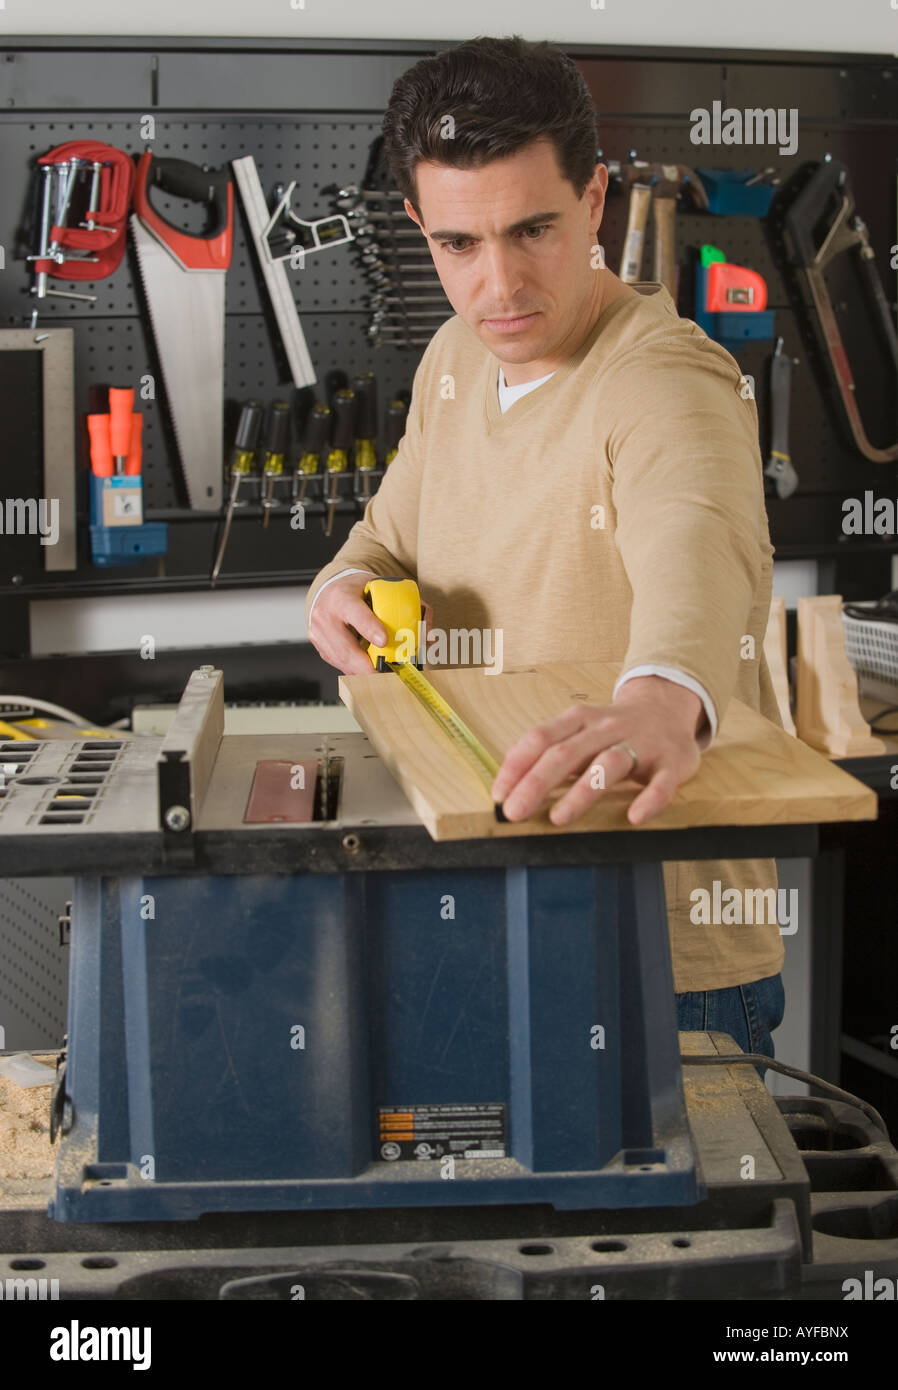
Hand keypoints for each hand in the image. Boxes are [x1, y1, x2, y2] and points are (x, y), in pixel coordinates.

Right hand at [308, 572, 433, 674]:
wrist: (330, 590)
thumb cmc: (358, 591)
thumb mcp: (382, 589)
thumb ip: (409, 607)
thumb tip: (428, 636)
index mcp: (342, 597)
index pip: (355, 614)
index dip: (369, 628)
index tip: (383, 641)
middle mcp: (326, 615)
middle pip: (346, 648)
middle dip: (367, 665)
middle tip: (388, 673)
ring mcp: (319, 634)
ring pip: (342, 661)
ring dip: (363, 671)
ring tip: (382, 674)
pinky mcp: (319, 647)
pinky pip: (339, 664)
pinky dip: (355, 670)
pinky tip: (368, 669)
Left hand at [491, 675, 705, 826]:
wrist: (668, 708)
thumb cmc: (613, 729)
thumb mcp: (578, 728)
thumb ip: (547, 748)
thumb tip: (508, 778)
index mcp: (580, 720)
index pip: (541, 738)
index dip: (518, 766)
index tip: (499, 795)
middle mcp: (608, 728)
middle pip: (568, 752)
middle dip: (538, 783)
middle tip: (515, 812)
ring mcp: (641, 744)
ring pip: (609, 764)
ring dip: (582, 791)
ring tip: (558, 818)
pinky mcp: (671, 763)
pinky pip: (662, 782)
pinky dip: (650, 799)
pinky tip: (635, 817)